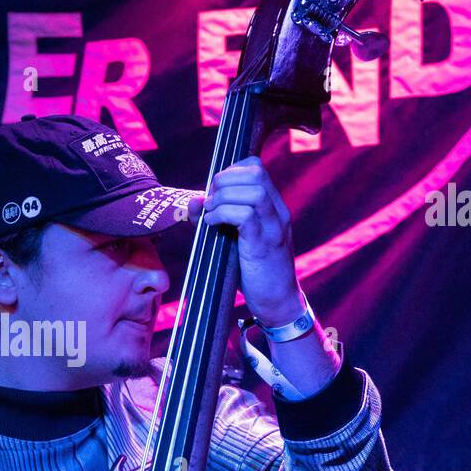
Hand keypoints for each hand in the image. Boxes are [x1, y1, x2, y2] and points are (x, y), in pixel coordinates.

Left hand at [186, 157, 304, 325]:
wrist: (277, 303)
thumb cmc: (254, 271)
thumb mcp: (234, 240)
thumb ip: (216, 218)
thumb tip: (193, 201)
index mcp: (272, 208)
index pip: (256, 168)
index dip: (230, 171)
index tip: (215, 191)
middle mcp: (277, 213)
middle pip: (256, 173)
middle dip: (224, 181)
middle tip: (210, 203)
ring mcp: (274, 228)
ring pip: (253, 191)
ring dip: (224, 198)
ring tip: (211, 214)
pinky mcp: (264, 245)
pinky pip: (245, 216)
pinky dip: (223, 215)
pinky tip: (212, 225)